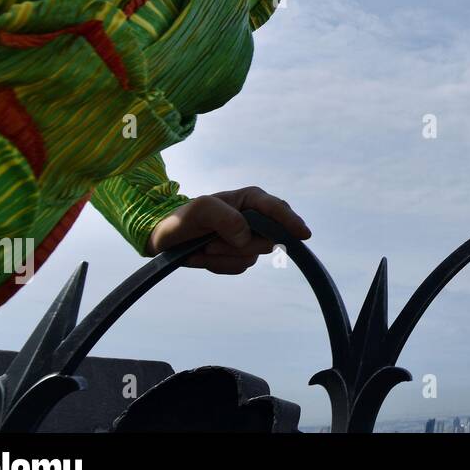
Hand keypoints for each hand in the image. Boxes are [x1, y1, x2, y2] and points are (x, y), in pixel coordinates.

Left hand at [145, 186, 311, 273]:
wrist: (166, 238)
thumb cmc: (184, 217)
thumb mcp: (201, 210)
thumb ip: (226, 218)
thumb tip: (247, 238)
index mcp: (252, 200)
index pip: (278, 210)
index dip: (291, 222)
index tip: (303, 235)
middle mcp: (255, 219)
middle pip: (266, 239)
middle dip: (237, 246)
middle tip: (210, 243)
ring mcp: (250, 239)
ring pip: (250, 257)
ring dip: (222, 257)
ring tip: (202, 248)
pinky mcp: (240, 256)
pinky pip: (238, 268)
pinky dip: (218, 266)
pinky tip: (203, 256)